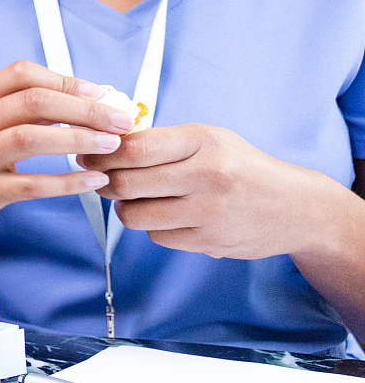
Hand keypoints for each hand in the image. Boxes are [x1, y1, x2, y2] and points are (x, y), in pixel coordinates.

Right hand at [0, 61, 132, 229]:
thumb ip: (26, 107)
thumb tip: (89, 99)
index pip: (21, 74)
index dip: (64, 81)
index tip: (99, 93)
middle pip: (32, 103)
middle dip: (83, 109)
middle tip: (120, 119)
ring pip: (29, 138)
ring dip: (77, 139)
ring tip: (112, 145)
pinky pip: (31, 185)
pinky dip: (68, 183)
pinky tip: (95, 181)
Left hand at [86, 123, 361, 259]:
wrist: (296, 208)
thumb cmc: (241, 168)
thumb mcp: (209, 140)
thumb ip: (161, 141)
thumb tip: (102, 143)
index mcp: (203, 141)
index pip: (133, 148)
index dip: (101, 153)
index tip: (87, 153)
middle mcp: (206, 175)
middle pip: (125, 183)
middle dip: (103, 181)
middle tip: (98, 177)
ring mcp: (207, 212)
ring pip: (134, 214)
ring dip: (124, 207)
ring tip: (133, 197)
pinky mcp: (208, 242)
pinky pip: (156, 236)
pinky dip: (153, 226)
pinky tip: (166, 215)